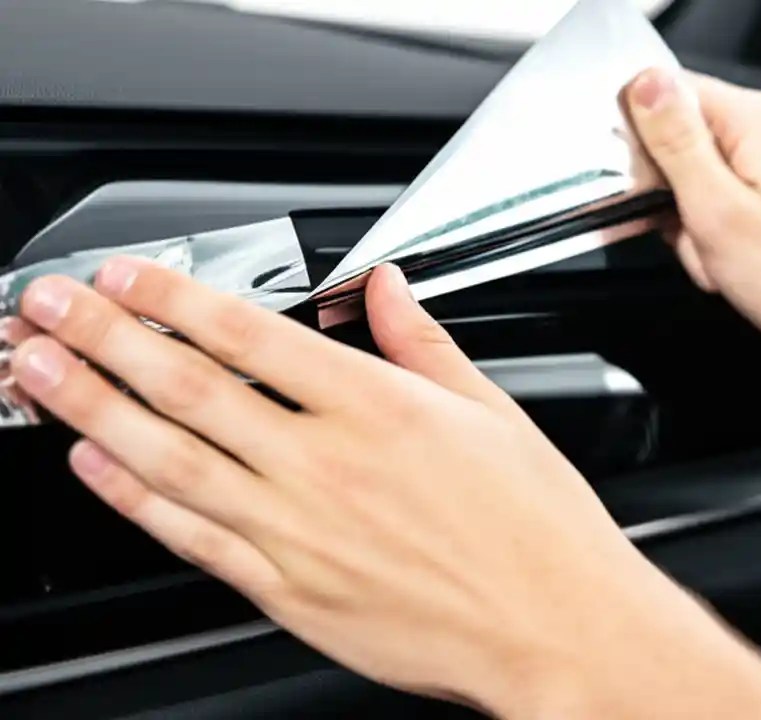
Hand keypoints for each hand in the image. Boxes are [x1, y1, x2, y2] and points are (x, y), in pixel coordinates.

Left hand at [4, 261, 716, 716]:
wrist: (554, 629)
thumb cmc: (536, 531)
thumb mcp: (495, 413)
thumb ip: (425, 345)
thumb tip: (387, 289)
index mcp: (380, 408)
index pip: (250, 334)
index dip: (174, 296)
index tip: (129, 274)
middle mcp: (326, 464)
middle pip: (188, 386)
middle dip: (104, 336)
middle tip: (48, 305)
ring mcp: (298, 531)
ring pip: (168, 456)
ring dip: (91, 406)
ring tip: (38, 369)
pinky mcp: (288, 591)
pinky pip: (192, 536)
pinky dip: (133, 498)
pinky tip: (94, 466)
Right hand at [626, 68, 760, 385]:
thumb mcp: (715, 207)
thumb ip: (675, 141)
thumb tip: (645, 83)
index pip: (673, 92)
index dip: (645, 138)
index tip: (645, 183)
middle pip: (685, 141)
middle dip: (674, 195)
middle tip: (694, 232)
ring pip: (703, 183)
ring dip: (696, 227)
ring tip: (720, 258)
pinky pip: (729, 209)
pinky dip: (720, 240)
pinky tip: (732, 267)